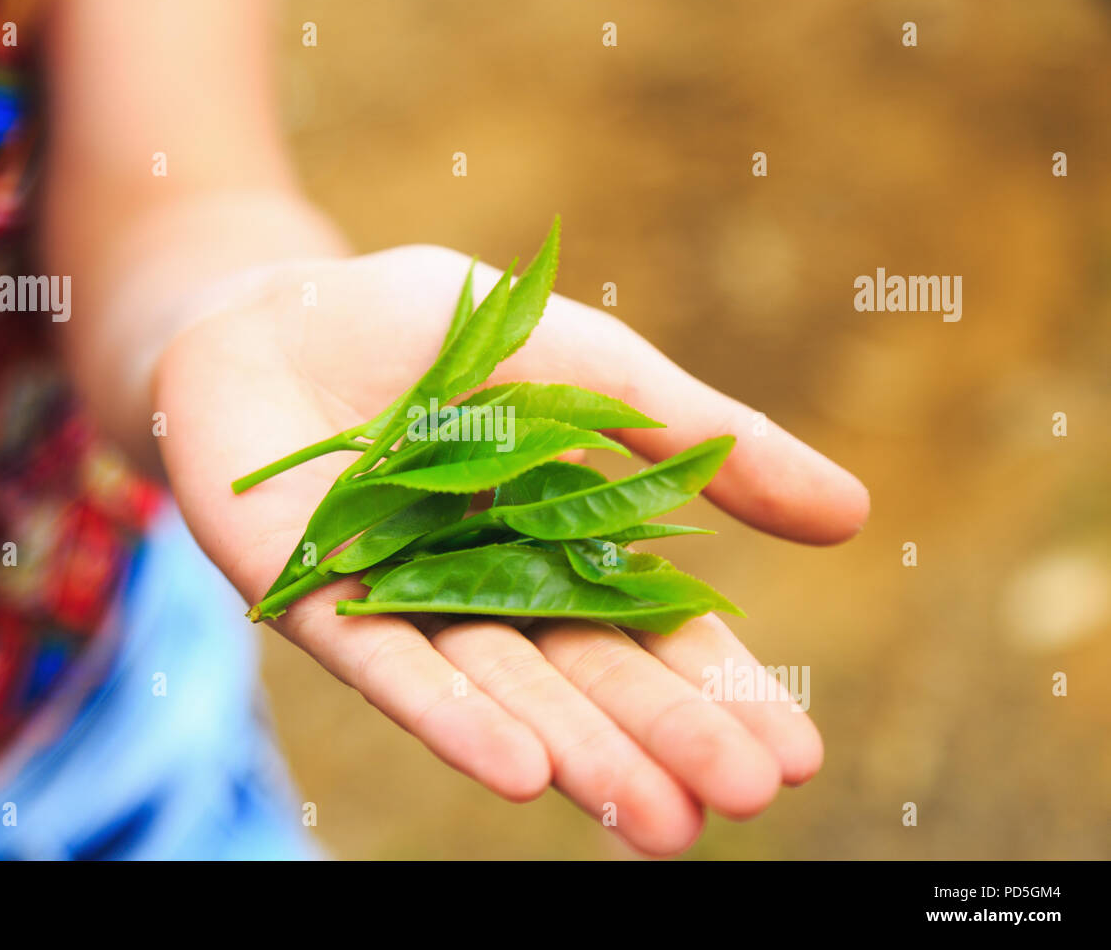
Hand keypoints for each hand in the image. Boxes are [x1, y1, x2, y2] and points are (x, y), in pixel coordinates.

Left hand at [153, 244, 868, 855]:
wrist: (277, 309)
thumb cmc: (436, 334)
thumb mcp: (589, 367)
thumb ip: (701, 439)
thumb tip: (855, 517)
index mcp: (559, 543)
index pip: (652, 628)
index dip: (719, 688)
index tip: (795, 755)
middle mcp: (487, 592)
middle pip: (586, 673)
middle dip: (663, 736)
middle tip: (746, 800)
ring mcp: (401, 602)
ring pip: (500, 687)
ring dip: (577, 751)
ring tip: (659, 822)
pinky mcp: (314, 597)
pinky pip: (386, 661)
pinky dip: (451, 713)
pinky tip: (520, 770)